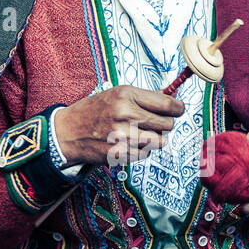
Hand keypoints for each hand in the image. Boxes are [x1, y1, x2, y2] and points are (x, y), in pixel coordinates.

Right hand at [54, 85, 185, 167]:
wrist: (69, 131)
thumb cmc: (95, 110)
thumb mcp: (117, 94)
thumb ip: (144, 97)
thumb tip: (173, 100)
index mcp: (126, 95)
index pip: (167, 104)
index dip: (178, 108)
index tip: (178, 110)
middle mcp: (126, 114)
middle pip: (167, 124)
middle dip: (165, 124)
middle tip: (155, 123)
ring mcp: (123, 136)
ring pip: (160, 141)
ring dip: (155, 139)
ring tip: (140, 134)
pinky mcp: (120, 154)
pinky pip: (146, 154)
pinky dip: (141, 150)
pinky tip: (128, 143)